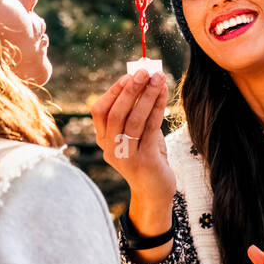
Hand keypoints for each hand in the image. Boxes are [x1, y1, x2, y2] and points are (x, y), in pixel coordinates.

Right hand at [90, 70, 175, 201]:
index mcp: (103, 139)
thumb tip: (144, 79)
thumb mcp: (136, 133)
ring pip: (133, 119)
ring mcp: (125, 156)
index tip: (129, 75)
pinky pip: (150, 128)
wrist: (155, 191)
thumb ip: (136, 111)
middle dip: (131, 89)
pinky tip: (164, 95)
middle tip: (144, 71)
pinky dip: (157, 107)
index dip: (114, 91)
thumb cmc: (147, 156)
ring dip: (147, 95)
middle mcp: (109, 148)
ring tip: (158, 78)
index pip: (99, 110)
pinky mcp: (144, 161)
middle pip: (115, 113)